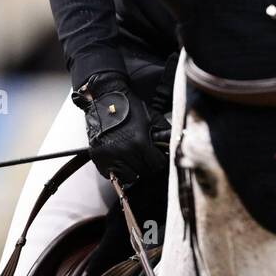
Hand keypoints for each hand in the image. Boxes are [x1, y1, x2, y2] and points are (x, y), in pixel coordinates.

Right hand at [73, 71, 165, 186]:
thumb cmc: (129, 107)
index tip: (157, 156)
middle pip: (144, 172)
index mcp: (139, 142)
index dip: (159, 160)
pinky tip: (121, 158)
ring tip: (133, 157)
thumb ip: (165, 133)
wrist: (105, 98)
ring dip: (133, 169)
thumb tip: (176, 145)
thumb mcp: (151, 117)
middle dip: (147, 164)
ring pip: (129, 177)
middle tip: (145, 155)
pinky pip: (113, 175)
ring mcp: (109, 156)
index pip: (157, 165)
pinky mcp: (99, 159)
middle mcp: (124, 151)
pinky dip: (118, 170)